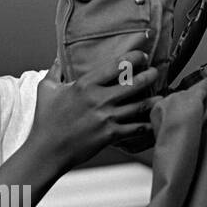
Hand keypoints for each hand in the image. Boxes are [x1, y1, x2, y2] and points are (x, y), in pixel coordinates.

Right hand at [31, 51, 161, 168]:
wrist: (47, 150)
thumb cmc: (45, 120)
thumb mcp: (46, 90)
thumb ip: (55, 71)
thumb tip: (57, 57)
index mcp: (85, 84)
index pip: (117, 64)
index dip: (134, 57)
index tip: (141, 56)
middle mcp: (99, 99)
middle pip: (134, 83)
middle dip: (149, 76)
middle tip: (155, 73)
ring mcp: (106, 117)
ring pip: (140, 105)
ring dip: (153, 100)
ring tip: (161, 96)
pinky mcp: (110, 135)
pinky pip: (136, 128)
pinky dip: (148, 124)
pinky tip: (155, 121)